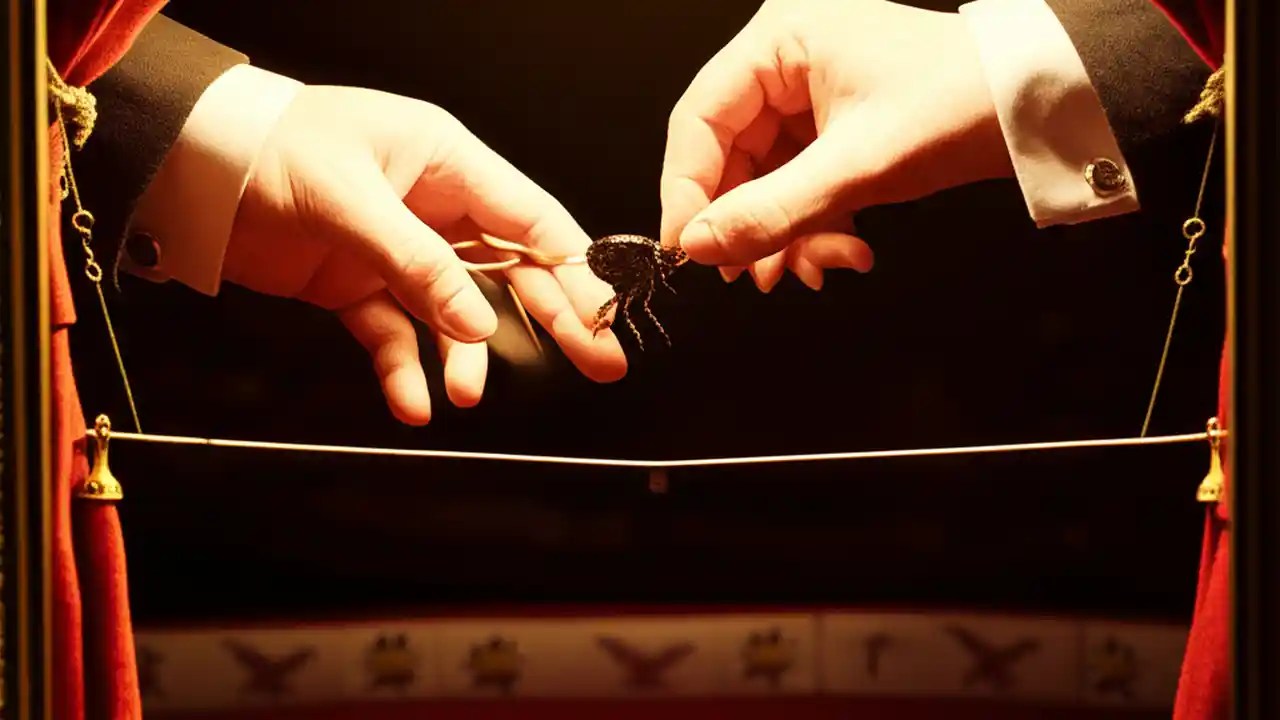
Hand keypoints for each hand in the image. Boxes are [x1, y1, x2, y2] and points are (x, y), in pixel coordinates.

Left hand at [222, 85, 626, 424]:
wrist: (187, 171)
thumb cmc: (269, 151)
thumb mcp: (350, 200)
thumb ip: (418, 264)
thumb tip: (478, 327)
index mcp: (445, 162)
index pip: (531, 219)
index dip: (574, 269)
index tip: (604, 317)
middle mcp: (432, 206)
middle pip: (510, 270)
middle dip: (553, 319)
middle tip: (598, 364)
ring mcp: (397, 250)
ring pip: (455, 312)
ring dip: (466, 356)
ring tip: (464, 395)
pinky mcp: (358, 285)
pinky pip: (395, 333)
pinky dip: (403, 369)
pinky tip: (411, 402)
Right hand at [660, 0, 1014, 290]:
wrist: (1040, 109)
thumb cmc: (960, 108)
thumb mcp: (855, 169)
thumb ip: (768, 212)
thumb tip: (697, 247)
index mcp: (782, 36)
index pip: (700, 117)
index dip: (686, 189)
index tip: (687, 248)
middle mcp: (788, 56)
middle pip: (729, 151)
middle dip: (744, 220)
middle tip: (749, 275)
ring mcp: (811, 90)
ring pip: (762, 174)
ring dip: (780, 231)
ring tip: (807, 271)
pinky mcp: (834, 122)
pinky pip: (796, 179)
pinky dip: (808, 222)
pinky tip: (837, 253)